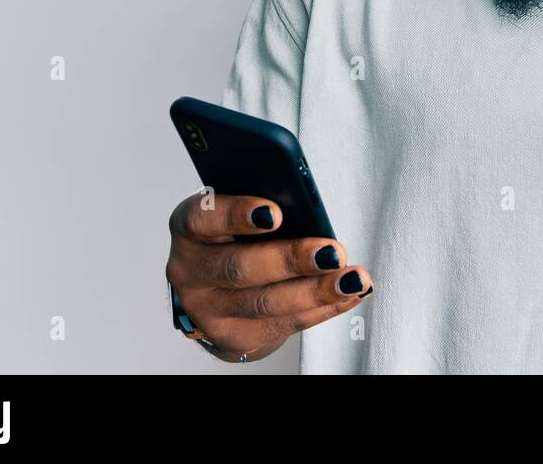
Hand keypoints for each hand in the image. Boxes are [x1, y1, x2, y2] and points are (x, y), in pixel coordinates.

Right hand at [165, 192, 372, 361]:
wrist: (218, 290)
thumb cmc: (238, 235)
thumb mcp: (240, 212)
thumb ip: (263, 204)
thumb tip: (308, 205)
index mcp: (189, 228)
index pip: (204, 218)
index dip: (238, 215)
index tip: (276, 212)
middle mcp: (189, 271)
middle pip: (240, 268)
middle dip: (291, 260)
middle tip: (332, 252)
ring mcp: (208, 310)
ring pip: (265, 303)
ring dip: (316, 290)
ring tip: (352, 278)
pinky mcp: (233, 338)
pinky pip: (284, 325)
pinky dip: (322, 308)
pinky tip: (348, 293)